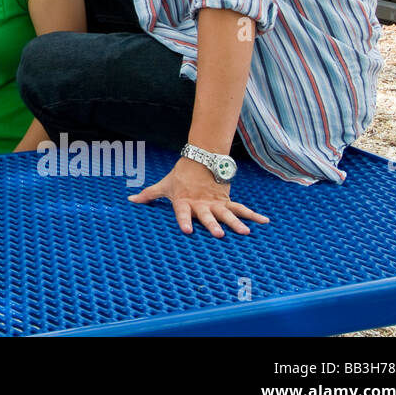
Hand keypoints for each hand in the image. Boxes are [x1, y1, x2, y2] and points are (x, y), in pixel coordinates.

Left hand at [129, 158, 268, 236]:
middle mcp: (201, 204)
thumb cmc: (180, 177)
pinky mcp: (226, 201)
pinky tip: (265, 222)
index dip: (184, 220)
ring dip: (236, 222)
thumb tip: (130, 200)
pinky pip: (241, 209)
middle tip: (218, 234)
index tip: (188, 230)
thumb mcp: (164, 186)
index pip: (182, 212)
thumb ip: (148, 195)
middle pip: (207, 215)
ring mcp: (215, 203)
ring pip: (227, 214)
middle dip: (212, 224)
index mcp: (184, 202)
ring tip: (245, 232)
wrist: (199, 160)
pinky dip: (253, 215)